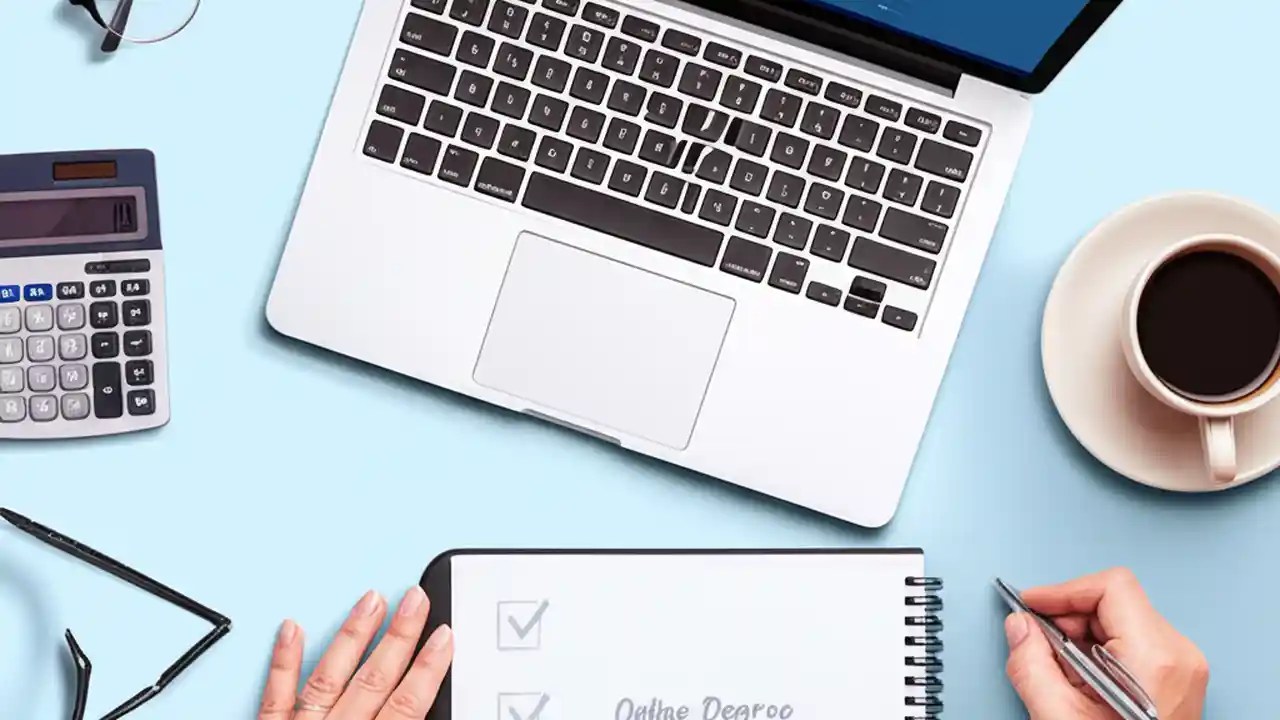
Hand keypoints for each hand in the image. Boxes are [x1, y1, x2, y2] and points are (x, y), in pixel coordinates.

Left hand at [258, 587, 453, 719]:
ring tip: (370, 599)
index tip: (444, 636)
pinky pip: (275, 696)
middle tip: (415, 598)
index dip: (428, 668)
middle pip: (374, 680)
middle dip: (399, 636)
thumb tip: (434, 712)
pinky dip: (283, 661)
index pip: (406, 705)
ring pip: (330, 677)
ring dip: (353, 635)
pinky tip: (291, 628)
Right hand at [1004, 568, 1207, 719]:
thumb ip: (1031, 664)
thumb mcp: (1059, 718)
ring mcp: (1182, 667)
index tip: (1032, 604)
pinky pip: (1132, 642)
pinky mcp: (1177, 678)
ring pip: (1120, 620)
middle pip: (1113, 602)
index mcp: (1155, 658)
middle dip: (1068, 619)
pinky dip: (1097, 652)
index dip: (1064, 590)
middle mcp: (1178, 655)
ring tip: (1061, 674)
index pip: (1111, 586)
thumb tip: (1020, 627)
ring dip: (1080, 638)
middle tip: (1038, 645)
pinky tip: (1081, 683)